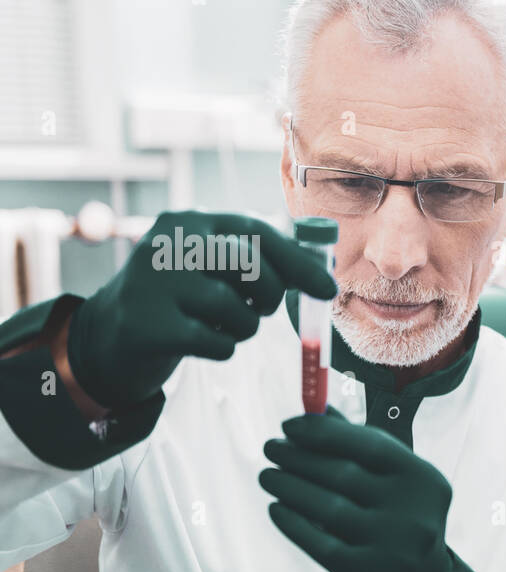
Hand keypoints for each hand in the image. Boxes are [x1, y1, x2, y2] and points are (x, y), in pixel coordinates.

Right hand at [66, 210, 335, 409]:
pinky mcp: (148, 326)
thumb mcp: (214, 267)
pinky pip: (218, 345)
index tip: (329, 290)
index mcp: (192, 222)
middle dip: (271, 296)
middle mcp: (170, 244)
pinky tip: (200, 342)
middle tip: (260, 308)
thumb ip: (264, 259)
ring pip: (238, 311)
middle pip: (252, 268)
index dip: (299, 263)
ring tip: (220, 325)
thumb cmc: (180, 297)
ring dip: (243, 328)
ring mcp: (154, 284)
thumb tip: (323, 261)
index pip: (258, 234)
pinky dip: (222, 349)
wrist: (110, 335)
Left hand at [259, 407, 457, 571]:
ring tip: (267, 476)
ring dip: (288, 487)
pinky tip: (276, 508)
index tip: (288, 425)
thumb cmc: (397, 520)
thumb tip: (315, 411)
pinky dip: (292, 523)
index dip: (324, 433)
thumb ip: (360, 446)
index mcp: (424, 479)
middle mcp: (413, 511)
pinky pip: (318, 543)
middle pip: (343, 475)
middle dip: (298, 458)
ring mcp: (392, 546)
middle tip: (270, 448)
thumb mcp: (392, 482)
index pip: (369, 445)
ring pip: (326, 508)